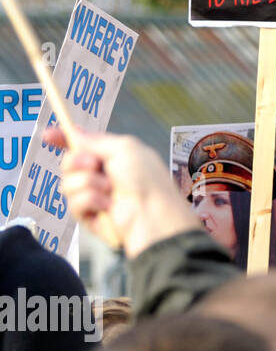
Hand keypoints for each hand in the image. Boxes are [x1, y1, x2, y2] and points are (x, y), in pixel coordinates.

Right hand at [45, 125, 200, 258]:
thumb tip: (76, 134)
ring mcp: (96, 196)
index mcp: (115, 157)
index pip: (84, 146)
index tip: (48, 135)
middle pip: (69, 163)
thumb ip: (97, 141)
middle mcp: (104, 176)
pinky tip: (108, 206)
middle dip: (76, 161)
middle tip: (94, 164)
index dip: (65, 139)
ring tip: (110, 189)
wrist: (152, 214)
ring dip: (88, 182)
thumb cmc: (146, 179)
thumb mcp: (124, 148)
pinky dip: (91, 200)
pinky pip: (73, 203)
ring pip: (67, 183)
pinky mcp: (90, 216)